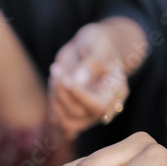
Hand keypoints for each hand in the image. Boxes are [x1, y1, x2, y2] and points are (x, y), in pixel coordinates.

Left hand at [48, 18, 145, 140]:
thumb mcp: (98, 46)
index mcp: (116, 93)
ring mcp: (87, 115)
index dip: (80, 96)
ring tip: (56, 73)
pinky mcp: (71, 115)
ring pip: (64, 121)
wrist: (88, 48)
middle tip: (56, 68)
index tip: (66, 79)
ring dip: (54, 98)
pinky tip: (54, 84)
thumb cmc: (97, 44)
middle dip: (61, 91)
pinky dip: (50, 104)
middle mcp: (103, 109)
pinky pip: (56, 121)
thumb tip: (79, 81)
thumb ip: (92, 63)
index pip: (99, 107)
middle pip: (77, 113)